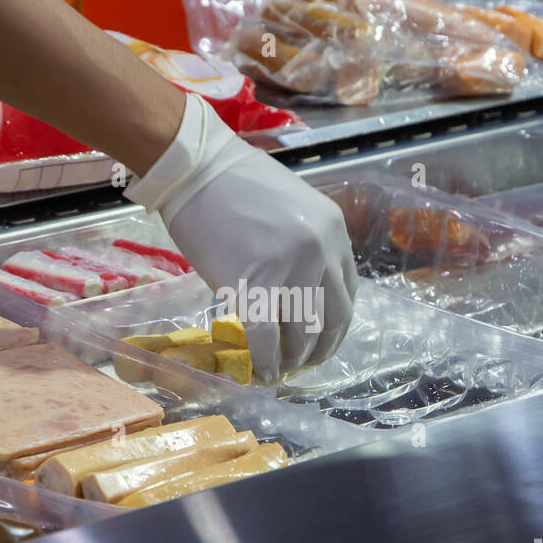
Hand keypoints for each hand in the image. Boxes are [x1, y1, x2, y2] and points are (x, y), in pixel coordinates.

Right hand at [126, 95, 358, 378]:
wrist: (195, 169)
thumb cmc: (234, 185)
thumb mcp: (291, 209)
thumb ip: (306, 246)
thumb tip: (301, 289)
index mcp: (334, 231)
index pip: (347, 291)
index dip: (336, 323)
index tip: (322, 338)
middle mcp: (321, 252)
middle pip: (333, 318)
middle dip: (320, 348)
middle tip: (304, 362)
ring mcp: (291, 271)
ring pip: (303, 333)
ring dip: (293, 358)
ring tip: (282, 368)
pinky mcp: (255, 287)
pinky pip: (267, 339)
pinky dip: (267, 363)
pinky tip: (262, 373)